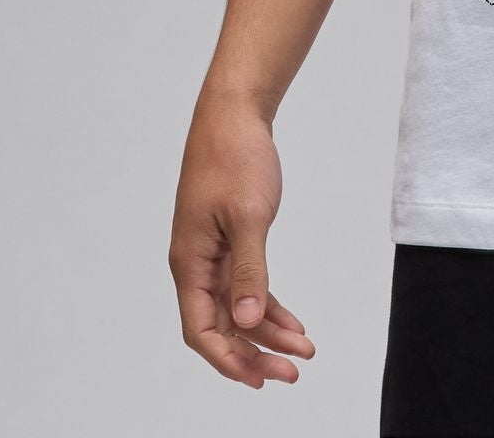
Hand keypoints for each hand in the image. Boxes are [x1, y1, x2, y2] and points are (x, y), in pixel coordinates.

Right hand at [169, 96, 315, 387]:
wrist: (233, 115)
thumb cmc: (234, 157)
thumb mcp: (248, 215)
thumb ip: (249, 271)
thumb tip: (247, 321)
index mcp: (190, 263)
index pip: (201, 330)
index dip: (229, 359)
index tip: (262, 378)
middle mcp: (196, 265)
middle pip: (220, 328)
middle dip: (255, 353)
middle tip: (292, 371)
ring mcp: (212, 253)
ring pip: (237, 309)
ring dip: (267, 332)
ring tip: (303, 350)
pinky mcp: (229, 240)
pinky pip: (246, 286)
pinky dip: (268, 305)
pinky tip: (292, 322)